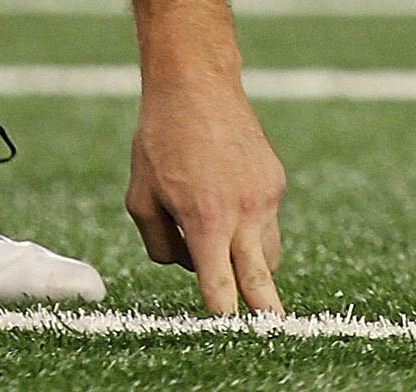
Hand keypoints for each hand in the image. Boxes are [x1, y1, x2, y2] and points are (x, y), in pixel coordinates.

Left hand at [127, 61, 283, 315]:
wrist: (197, 82)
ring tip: (228, 247)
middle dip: (264, 313)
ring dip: (254, 264)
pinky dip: (251, 225)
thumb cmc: (160, 140)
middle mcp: (243, 212)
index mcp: (206, 221)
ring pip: (268, 253)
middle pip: (261, 281)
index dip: (219, 314)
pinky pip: (266, 220)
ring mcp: (265, 195)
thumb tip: (187, 264)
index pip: (219, 287)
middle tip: (272, 333)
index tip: (221, 327)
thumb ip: (160, 245)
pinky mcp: (275, 180)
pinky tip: (226, 195)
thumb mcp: (140, 198)